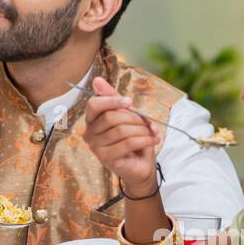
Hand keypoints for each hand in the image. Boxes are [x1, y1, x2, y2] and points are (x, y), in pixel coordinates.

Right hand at [82, 76, 159, 195]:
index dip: (112, 101)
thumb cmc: (132, 138)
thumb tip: (97, 80)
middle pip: (111, 118)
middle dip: (134, 118)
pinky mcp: (106, 159)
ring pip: (122, 131)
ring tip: (152, 132)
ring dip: (142, 130)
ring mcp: (96, 148)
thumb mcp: (126, 115)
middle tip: (148, 122)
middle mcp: (89, 133)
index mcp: (92, 120)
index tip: (129, 102)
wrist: (140, 165)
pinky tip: (154, 139)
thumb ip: (113, 98)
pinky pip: (128, 143)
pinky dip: (145, 139)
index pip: (94, 105)